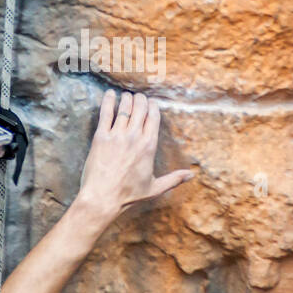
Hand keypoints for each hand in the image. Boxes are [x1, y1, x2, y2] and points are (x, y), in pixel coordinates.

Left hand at [75, 90, 193, 226]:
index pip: (154, 117)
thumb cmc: (128, 195)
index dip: (153, 106)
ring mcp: (117, 135)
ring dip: (127, 98)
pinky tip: (110, 94)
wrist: (103, 198)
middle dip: (141, 99)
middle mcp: (134, 137)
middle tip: (138, 97)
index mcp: (149, 146)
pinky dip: (108, 101)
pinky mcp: (101, 137)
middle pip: (140, 108)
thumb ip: (174, 179)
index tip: (151, 102)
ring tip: (126, 95)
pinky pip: (106, 113)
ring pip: (124, 108)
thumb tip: (191, 175)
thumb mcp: (155, 188)